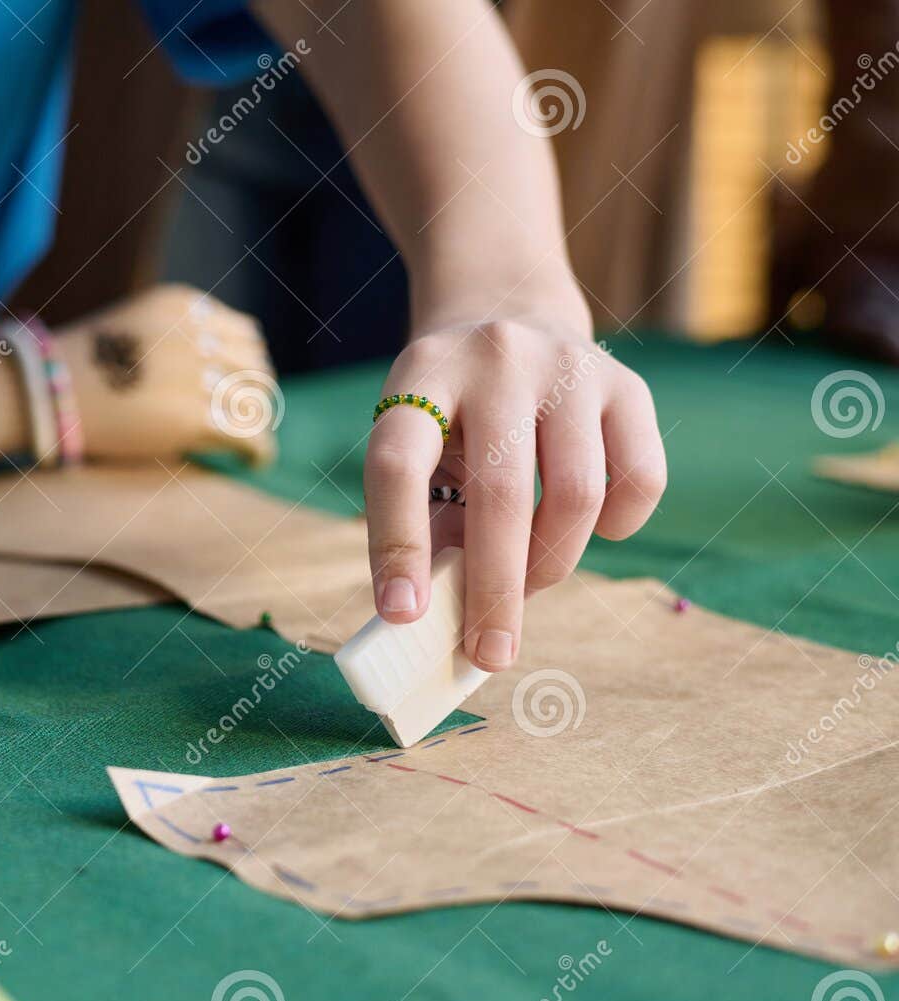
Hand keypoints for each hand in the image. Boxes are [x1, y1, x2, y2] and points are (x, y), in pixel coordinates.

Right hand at [57, 284, 279, 464]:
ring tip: (249, 447)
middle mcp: (195, 332)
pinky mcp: (191, 415)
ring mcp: (194, 372)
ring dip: (257, 426)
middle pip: (257, 368)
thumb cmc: (78, 370)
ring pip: (256, 402)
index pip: (245, 335)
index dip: (249, 367)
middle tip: (246, 424)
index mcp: (183, 306)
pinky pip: (249, 434)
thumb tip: (217, 374)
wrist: (40, 390)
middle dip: (256, 398)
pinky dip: (260, 450)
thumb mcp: (133, 331)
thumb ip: (176, 339)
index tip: (242, 392)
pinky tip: (255, 463)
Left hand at [365, 315, 665, 671]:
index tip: (401, 615)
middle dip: (494, 591)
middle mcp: (496, 360)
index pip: (398, 464)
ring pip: (576, 495)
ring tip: (528, 586)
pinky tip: (590, 530)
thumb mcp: (420, 444)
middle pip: (498, 494)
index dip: (396, 544)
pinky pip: (639, 481)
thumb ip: (425, 522)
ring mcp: (568, 367)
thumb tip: (436, 624)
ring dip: (551, 563)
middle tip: (489, 653)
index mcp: (421, 376)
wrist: (509, 311)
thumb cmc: (453, 412)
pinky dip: (618, 526)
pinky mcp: (628, 384)